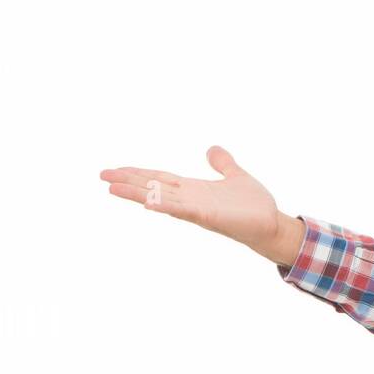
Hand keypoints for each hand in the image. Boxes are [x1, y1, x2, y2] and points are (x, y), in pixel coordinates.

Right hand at [100, 145, 299, 262]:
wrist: (271, 224)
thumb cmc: (254, 205)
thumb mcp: (236, 176)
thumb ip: (223, 164)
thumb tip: (211, 148)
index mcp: (193, 189)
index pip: (160, 179)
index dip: (138, 173)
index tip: (114, 169)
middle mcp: (190, 200)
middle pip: (153, 188)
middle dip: (128, 182)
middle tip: (101, 176)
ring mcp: (197, 210)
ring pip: (161, 199)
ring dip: (137, 194)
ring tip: (112, 187)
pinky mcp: (208, 217)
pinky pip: (183, 211)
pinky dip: (166, 206)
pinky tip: (148, 202)